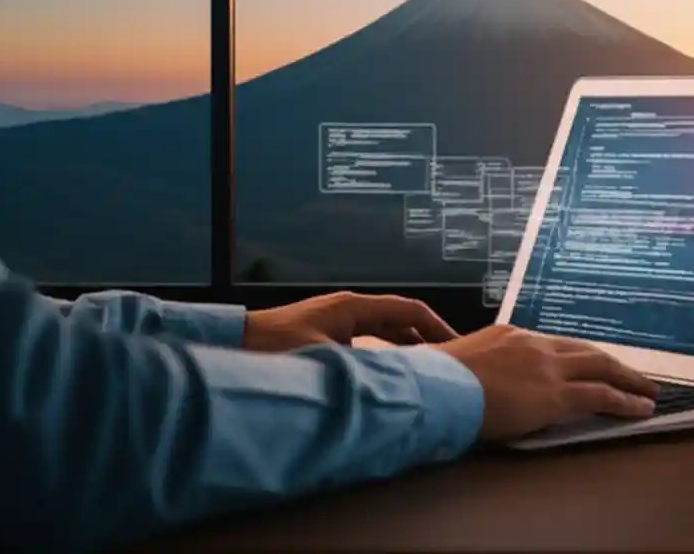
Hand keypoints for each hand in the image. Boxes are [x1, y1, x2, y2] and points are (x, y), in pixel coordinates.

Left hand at [244, 292, 457, 352]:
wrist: (233, 346)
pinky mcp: (326, 335)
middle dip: (428, 337)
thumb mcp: (324, 362)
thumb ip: (363, 371)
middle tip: (452, 359)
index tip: (460, 345)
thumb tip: (397, 385)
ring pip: (385, 330)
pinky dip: (387, 351)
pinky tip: (393, 372)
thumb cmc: (272, 350)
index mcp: (353, 307)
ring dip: (408, 345)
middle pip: (400, 319)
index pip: (409, 310)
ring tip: (430, 366)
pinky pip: (368, 339)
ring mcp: (337, 321)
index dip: (438, 326)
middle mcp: (348, 309)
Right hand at [434, 324, 659, 440]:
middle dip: (613, 363)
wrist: (436, 388)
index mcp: (511, 336)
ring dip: (629, 380)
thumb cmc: (436, 382)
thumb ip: (479, 370)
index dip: (578, 357)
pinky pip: (601, 395)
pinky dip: (625, 400)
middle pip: (586, 351)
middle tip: (635, 375)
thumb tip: (479, 384)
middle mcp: (534, 345)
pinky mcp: (556, 395)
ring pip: (601, 368)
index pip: (555, 345)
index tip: (591, 364)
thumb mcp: (460, 365)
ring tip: (648, 391)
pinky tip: (640, 408)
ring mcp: (548, 367)